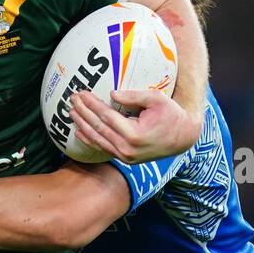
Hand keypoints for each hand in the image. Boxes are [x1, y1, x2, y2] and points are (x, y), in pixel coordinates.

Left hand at [69, 88, 201, 163]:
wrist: (182, 138)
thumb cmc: (171, 115)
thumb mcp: (157, 99)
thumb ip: (134, 96)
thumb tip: (112, 94)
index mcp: (134, 134)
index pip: (107, 117)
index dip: (92, 104)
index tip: (82, 93)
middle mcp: (127, 149)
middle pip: (98, 128)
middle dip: (83, 112)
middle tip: (72, 99)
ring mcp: (125, 156)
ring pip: (98, 140)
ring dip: (83, 125)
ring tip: (72, 112)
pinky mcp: (124, 159)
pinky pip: (103, 148)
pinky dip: (90, 139)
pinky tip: (79, 130)